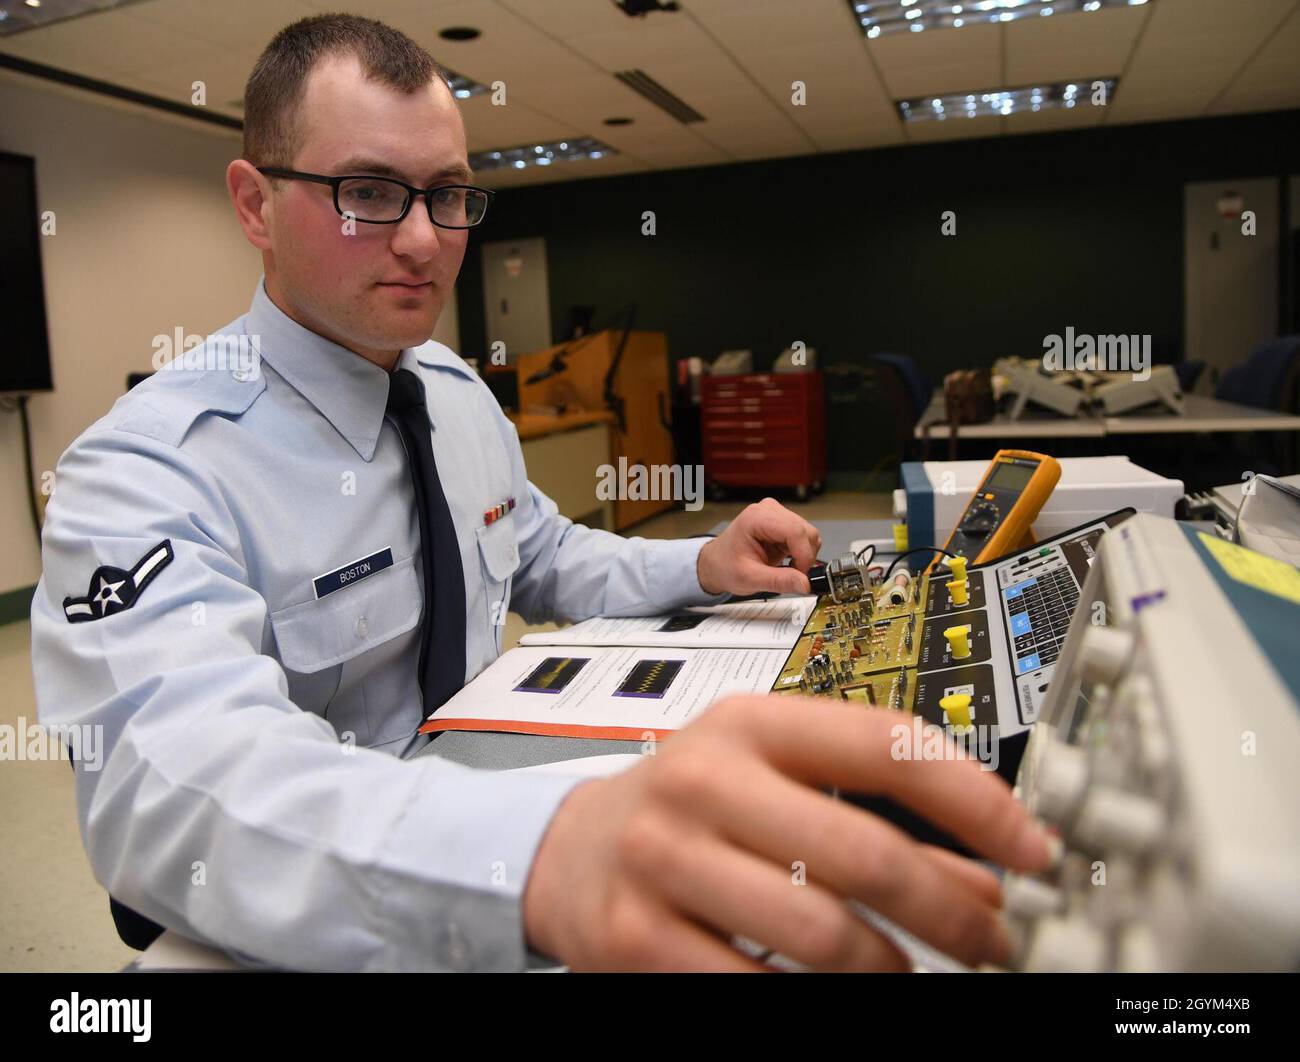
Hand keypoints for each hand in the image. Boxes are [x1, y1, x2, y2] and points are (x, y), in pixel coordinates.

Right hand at [522, 693, 1052, 971]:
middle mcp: (704, 780)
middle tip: (995, 941)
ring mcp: (666, 860)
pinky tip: (838, 992)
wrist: (569, 850)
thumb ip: (869, 814)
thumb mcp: (772, 783)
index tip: (1033, 848)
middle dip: (952, 910)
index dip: (975, 800)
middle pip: (863, 851)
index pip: (885, 743)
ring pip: (821, 934)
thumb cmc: (688, 807)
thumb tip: (985, 881)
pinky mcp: (638, 938)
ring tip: (913, 974)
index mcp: (748, 724)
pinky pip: (758, 987)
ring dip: (892, 969)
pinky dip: (815, 1000)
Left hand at [696, 497, 821, 595]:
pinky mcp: (783, 522)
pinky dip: (800, 552)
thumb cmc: (726, 566)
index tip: (800, 574)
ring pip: (809, 534)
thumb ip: (778, 581)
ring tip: (785, 567)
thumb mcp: (750, 579)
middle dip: (804, 556)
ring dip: (803, 554)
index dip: (803, 555)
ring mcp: (777, 514)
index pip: (795, 531)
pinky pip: (804, 537)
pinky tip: (786, 560)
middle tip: (792, 575)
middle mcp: (769, 510)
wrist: (718, 563)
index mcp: (756, 518)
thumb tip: (804, 584)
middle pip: (805, 531)